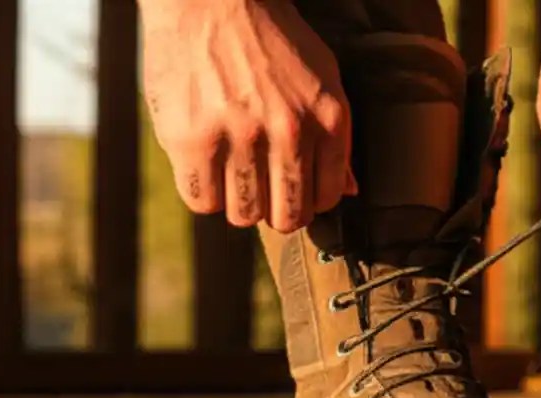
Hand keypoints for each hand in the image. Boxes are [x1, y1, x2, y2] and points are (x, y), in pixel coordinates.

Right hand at [140, 0, 356, 230]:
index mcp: (328, 119)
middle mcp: (289, 132)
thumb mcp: (322, 75)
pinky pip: (201, 201)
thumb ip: (335, 137)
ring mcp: (240, 137)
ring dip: (236, 201)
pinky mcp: (192, 139)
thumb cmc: (269, 36)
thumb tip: (348, 191)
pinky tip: (205, 167)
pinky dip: (203, 192)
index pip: (325, 199)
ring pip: (243, 214)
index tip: (289, 188)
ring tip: (231, 172)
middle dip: (273, 211)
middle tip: (259, 190)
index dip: (305, 200)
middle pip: (286, 216)